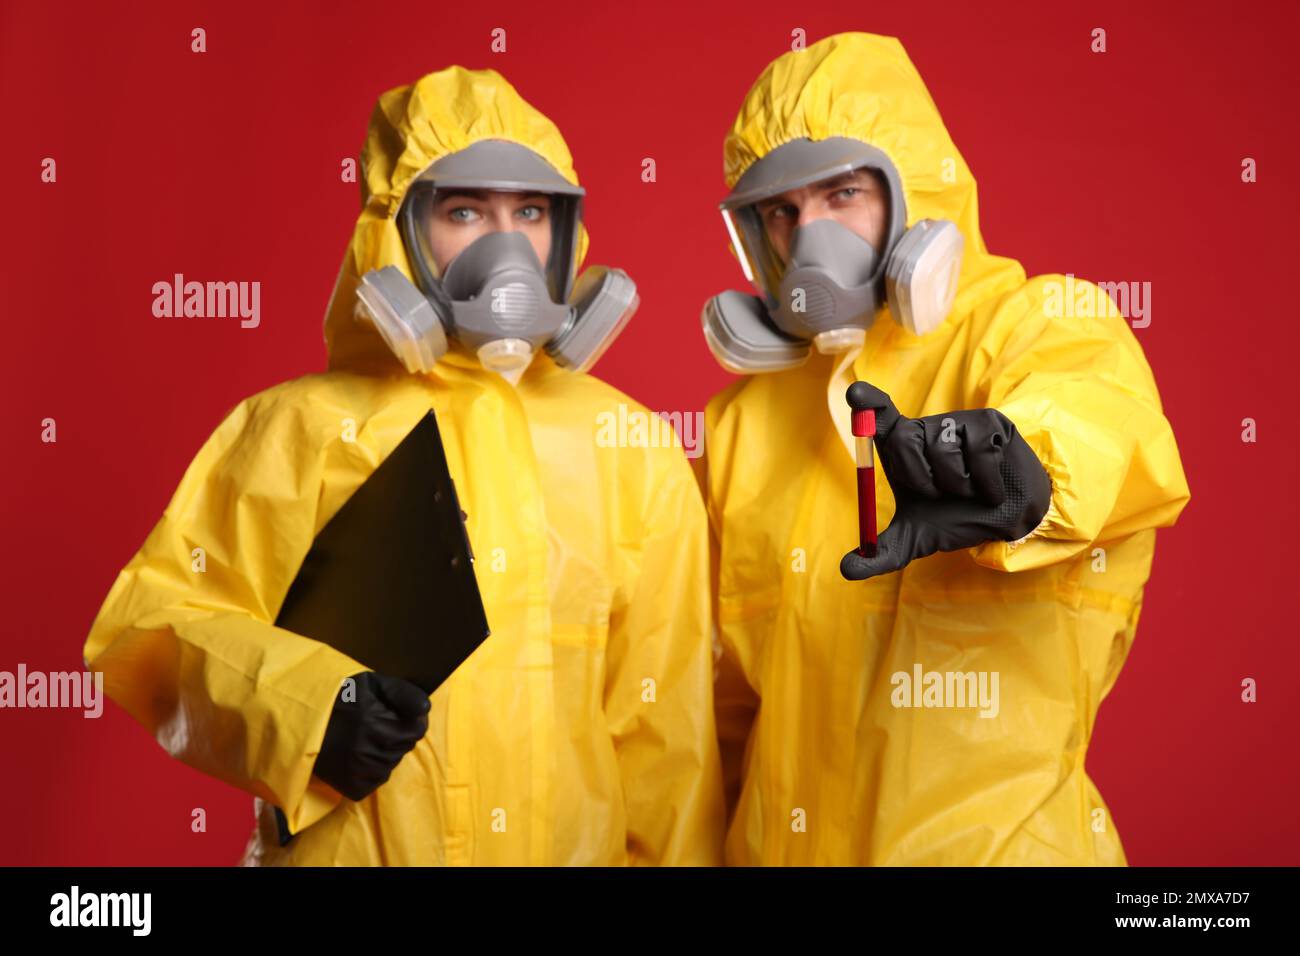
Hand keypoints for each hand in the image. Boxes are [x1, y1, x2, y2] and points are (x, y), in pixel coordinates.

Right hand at [313, 671, 430, 800]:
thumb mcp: (371, 683)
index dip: (413, 720)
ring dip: (386, 752)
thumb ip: (402, 692)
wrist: (301, 721)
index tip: (399, 714)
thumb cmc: (340, 697)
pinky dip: (373, 770)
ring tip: (365, 739)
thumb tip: (426, 708)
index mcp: (372, 722)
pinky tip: (359, 756)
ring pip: (392, 764)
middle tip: (377, 725)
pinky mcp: (351, 786)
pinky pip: (377, 780)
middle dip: (398, 735)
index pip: (417, 729)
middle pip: (405, 747)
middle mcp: (365, 749)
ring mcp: (357, 771)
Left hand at [840, 381, 1050, 580]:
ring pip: (943, 450)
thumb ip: (880, 554)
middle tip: (939, 494)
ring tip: (970, 491)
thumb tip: (846, 570)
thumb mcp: (915, 540)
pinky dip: (985, 483)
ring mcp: (957, 422)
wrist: (1006, 520)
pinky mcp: (990, 423)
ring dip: (957, 485)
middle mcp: (924, 429)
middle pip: (902, 438)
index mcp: (901, 447)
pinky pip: (980, 453)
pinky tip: (991, 489)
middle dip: (919, 478)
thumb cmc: (954, 519)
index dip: (867, 402)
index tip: (856, 394)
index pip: (878, 416)